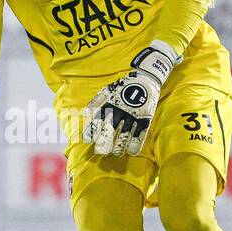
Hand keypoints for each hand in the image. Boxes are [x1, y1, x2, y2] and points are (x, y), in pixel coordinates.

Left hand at [82, 41, 178, 156]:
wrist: (145, 77)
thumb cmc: (122, 86)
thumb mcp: (107, 90)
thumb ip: (96, 102)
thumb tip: (85, 114)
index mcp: (109, 103)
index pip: (98, 119)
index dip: (92, 131)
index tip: (88, 141)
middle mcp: (120, 109)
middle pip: (111, 129)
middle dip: (104, 142)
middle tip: (101, 152)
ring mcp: (134, 113)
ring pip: (125, 133)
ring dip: (120, 146)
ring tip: (115, 153)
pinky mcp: (145, 116)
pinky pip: (141, 132)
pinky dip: (136, 143)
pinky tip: (132, 151)